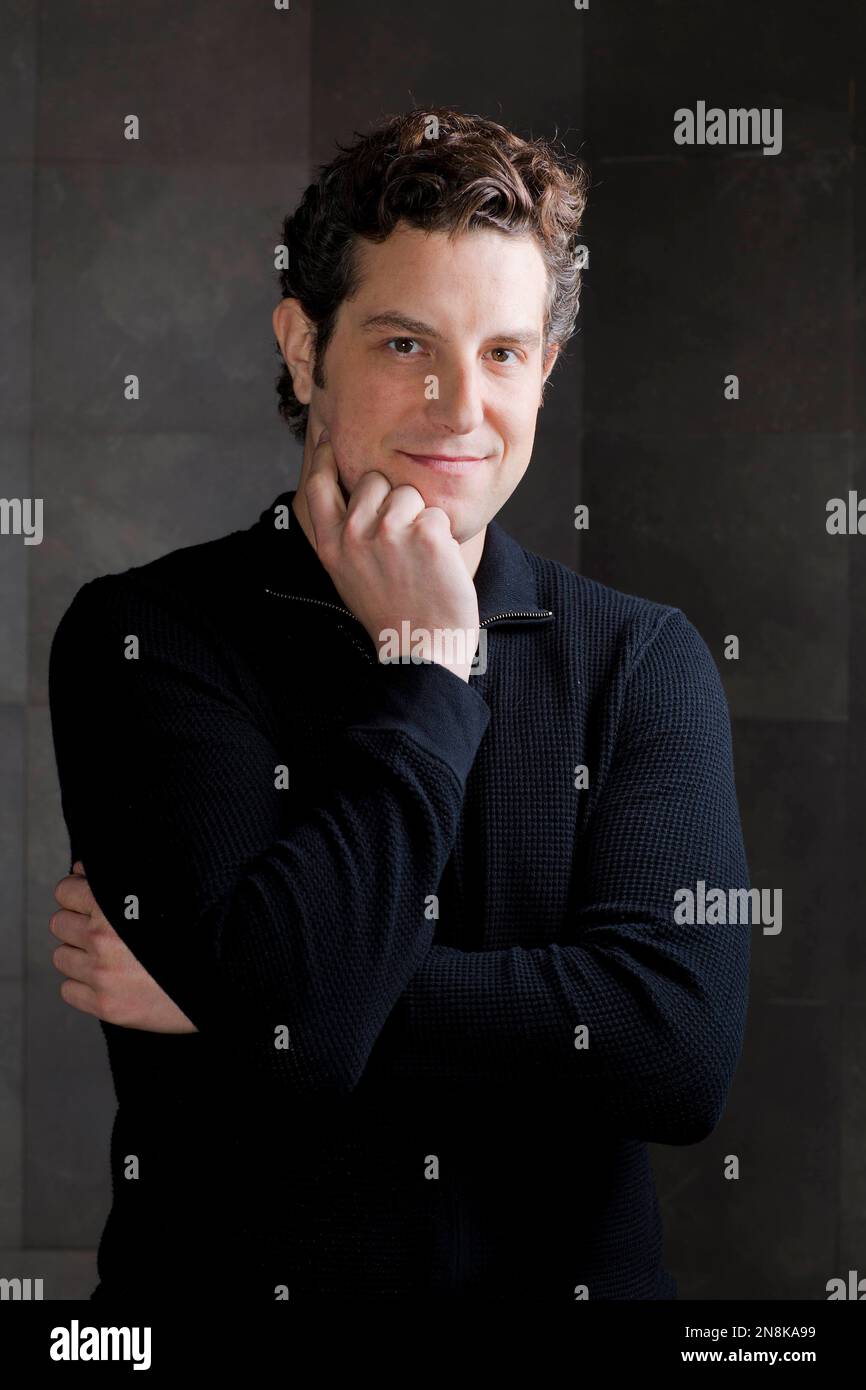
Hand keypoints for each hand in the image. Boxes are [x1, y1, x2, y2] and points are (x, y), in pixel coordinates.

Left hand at [49, 862, 197, 1033]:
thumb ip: (117, 879)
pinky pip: (68, 990)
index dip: (78, 895)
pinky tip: (109, 980)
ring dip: (79, 955)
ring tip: (109, 957)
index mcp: (114, 905)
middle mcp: (102, 938)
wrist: (223, 978)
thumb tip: (79, 871)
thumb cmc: (196, 932)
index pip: (65, 891)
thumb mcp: (160, 893)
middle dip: (77, 924)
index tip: (90, 902)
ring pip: (61, 957)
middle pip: (59, 924)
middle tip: (103, 932)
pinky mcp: (105, 1005)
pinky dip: (83, 985)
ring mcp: (101, 974)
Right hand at [304, 429, 480, 682]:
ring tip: (419, 561)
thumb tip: (349, 494)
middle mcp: (355, 534)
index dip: (326, 458)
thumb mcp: (348, 575)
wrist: (420, 649)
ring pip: (409, 493)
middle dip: (392, 499)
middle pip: (374, 480)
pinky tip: (436, 567)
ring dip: (420, 519)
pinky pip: (437, 512)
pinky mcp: (427, 533)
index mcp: (332, 545)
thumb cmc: (391, 613)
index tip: (332, 439)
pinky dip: (443, 536)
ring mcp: (391, 531)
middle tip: (402, 545)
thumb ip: (344, 535)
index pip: (319, 485)